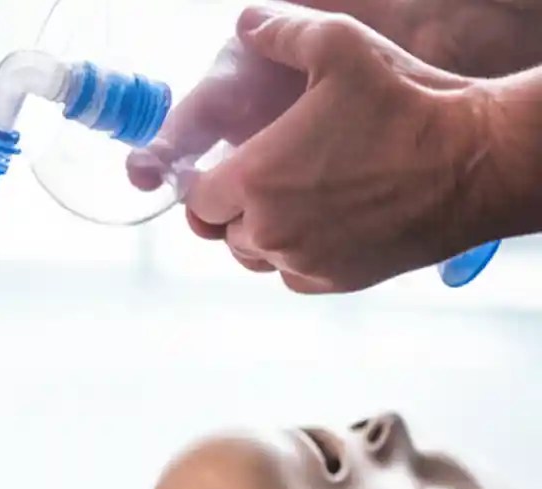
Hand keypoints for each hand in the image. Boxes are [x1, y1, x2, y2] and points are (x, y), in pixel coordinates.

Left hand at [178, 5, 513, 291]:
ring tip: (292, 199)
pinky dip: (296, 256)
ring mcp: (303, 261)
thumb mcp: (339, 46)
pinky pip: (292, 275)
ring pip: (254, 256)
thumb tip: (248, 24)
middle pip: (221, 230)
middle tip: (264, 178)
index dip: (207, 180)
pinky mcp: (336, 281)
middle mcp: (269, 231)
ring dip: (261, 233)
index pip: (196, 198)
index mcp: (254, 180)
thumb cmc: (406, 104)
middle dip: (233, 206)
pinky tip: (320, 224)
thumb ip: (281, 34)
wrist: (474, 162)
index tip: (227, 166)